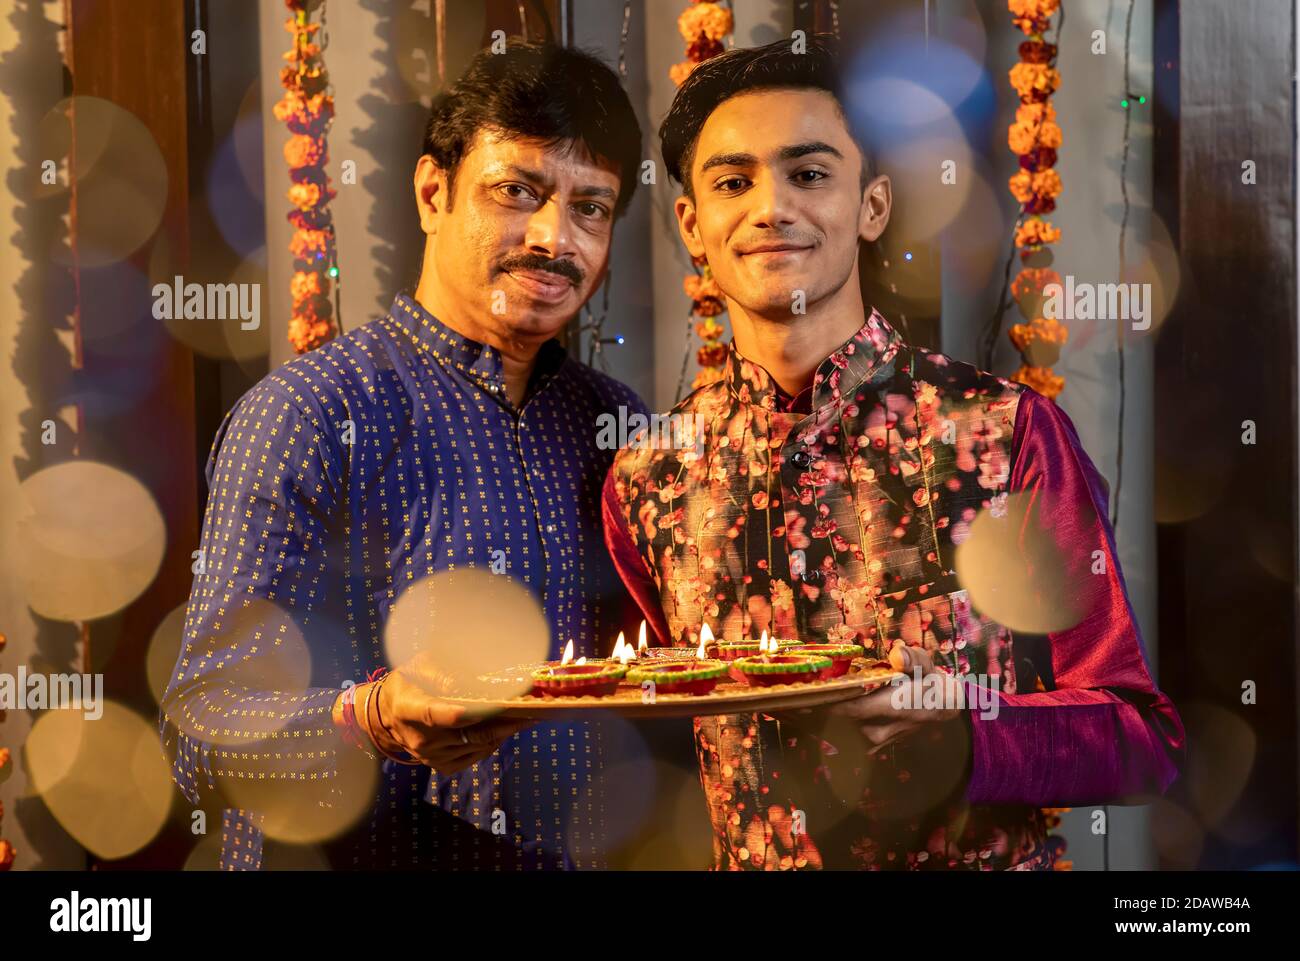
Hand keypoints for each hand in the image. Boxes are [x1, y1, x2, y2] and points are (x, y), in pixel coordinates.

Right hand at [367, 653, 531, 772]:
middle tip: (530, 709)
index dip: (464, 713)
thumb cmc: (407, 683)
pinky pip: (475, 756)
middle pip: (468, 733)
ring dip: (504, 732)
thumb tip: (475, 678)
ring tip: (526, 716)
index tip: (493, 706)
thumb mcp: (418, 666)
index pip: (437, 714)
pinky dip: (493, 742)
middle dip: (503, 722)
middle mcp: (420, 738)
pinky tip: (506, 729)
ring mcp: (431, 756)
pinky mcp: (441, 766)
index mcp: (409, 708)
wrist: (384, 718)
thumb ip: (443, 670)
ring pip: (477, 746)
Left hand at [780, 643, 965, 755]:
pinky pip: (833, 738)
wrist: (943, 710)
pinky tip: (789, 717)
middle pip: (830, 724)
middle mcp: (877, 730)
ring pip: (828, 734)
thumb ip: (914, 659)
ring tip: (771, 706)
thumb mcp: (928, 665)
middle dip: (799, 713)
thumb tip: (897, 654)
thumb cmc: (931, 682)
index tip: (795, 695)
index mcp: (891, 708)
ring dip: (800, 722)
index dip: (822, 703)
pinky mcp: (866, 745)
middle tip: (768, 699)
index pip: (850, 708)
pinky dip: (809, 728)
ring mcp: (870, 742)